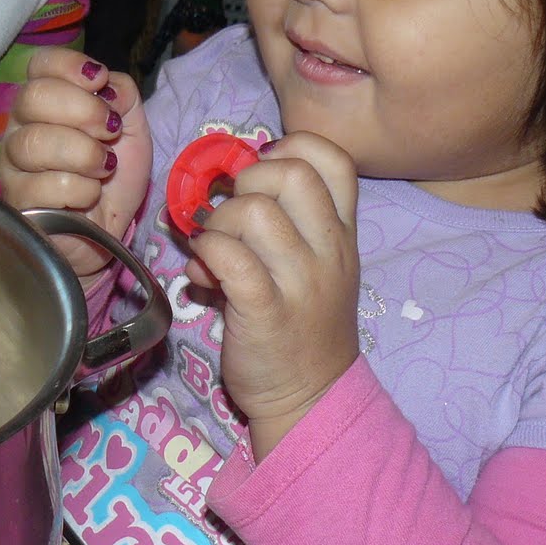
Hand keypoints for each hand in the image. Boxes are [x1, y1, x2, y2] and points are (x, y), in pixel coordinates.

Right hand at [0, 48, 150, 277]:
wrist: (109, 232)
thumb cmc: (112, 178)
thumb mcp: (131, 129)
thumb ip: (122, 95)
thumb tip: (106, 84)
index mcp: (45, 103)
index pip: (39, 65)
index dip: (69, 65)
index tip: (98, 80)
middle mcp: (20, 128)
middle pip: (32, 97)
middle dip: (82, 110)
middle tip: (109, 132)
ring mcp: (13, 166)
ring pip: (35, 142)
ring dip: (83, 154)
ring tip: (103, 169)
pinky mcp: (17, 203)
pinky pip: (44, 186)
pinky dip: (81, 190)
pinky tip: (89, 197)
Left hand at [185, 132, 360, 454]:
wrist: (310, 397)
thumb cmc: (301, 329)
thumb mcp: (310, 271)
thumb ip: (277, 230)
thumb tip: (216, 201)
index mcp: (342, 235)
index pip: (333, 160)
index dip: (290, 147)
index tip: (260, 168)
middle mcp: (328, 251)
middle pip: (290, 174)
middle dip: (245, 183)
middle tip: (229, 215)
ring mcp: (300, 280)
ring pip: (253, 211)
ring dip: (218, 222)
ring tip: (212, 248)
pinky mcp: (264, 309)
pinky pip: (229, 255)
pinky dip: (206, 253)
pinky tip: (203, 272)